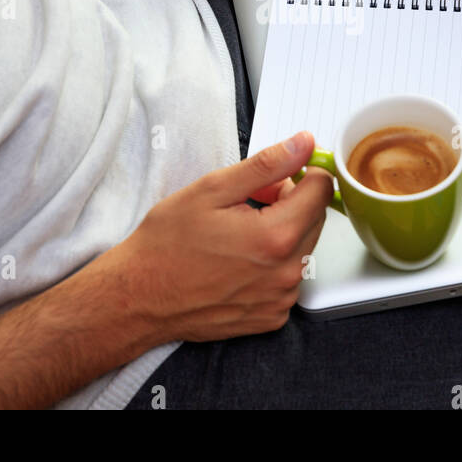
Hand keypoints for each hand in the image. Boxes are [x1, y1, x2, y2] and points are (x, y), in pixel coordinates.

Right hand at [110, 131, 332, 343]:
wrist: (139, 296)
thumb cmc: (167, 244)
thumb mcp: (213, 189)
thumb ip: (267, 165)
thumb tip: (303, 144)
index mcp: (276, 236)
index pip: (322, 190)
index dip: (303, 173)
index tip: (282, 173)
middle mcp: (286, 273)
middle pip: (315, 219)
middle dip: (291, 202)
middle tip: (251, 201)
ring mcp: (280, 299)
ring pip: (303, 249)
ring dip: (283, 233)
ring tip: (239, 232)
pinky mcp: (271, 317)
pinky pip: (289, 279)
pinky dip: (273, 265)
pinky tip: (240, 261)